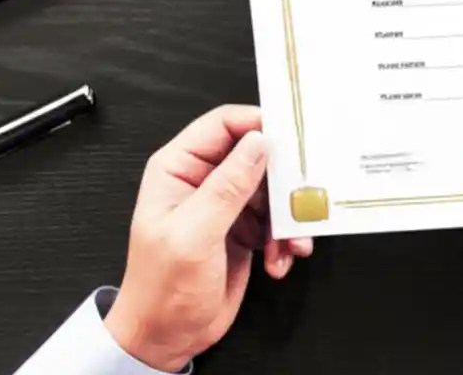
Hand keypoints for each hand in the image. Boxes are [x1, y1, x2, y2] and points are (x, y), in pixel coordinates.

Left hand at [104, 105, 313, 371]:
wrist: (166, 337)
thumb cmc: (162, 290)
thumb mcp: (194, 235)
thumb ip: (228, 186)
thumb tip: (258, 144)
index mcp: (178, 169)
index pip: (223, 125)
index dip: (258, 125)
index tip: (292, 139)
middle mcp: (202, 181)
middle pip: (257, 157)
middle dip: (282, 182)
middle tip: (300, 199)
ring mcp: (224, 206)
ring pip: (272, 191)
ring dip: (287, 219)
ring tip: (289, 243)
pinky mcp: (242, 230)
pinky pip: (276, 221)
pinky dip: (284, 241)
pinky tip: (278, 260)